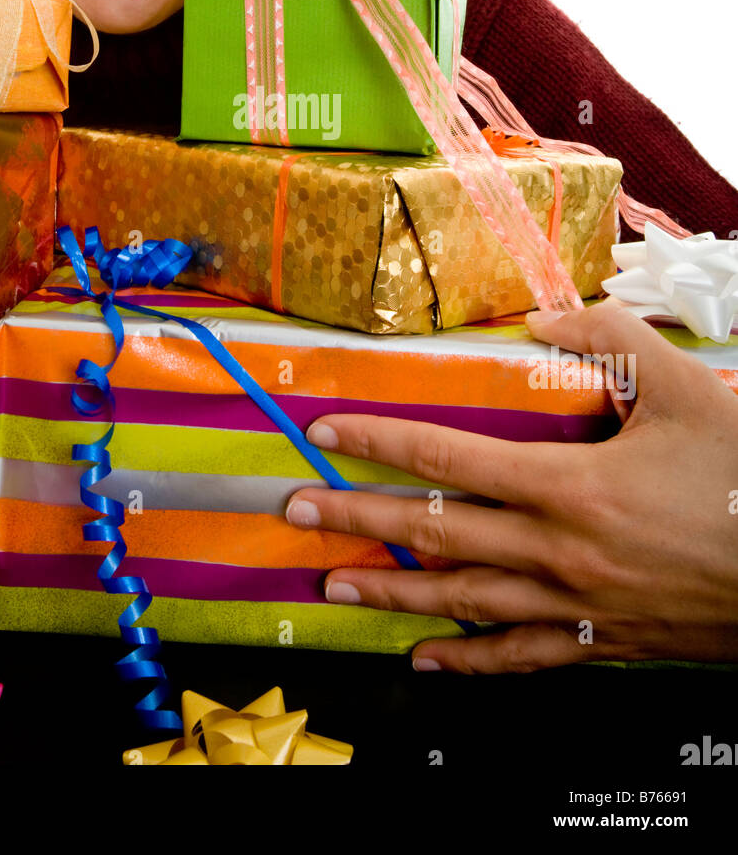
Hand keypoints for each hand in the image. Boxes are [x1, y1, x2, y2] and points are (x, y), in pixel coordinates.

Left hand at [285, 299, 737, 671]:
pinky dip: (469, 663)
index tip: (328, 432)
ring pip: (462, 601)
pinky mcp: (600, 639)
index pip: (449, 459)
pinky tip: (428, 662)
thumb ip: (611, 338)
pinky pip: (521, 658)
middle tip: (297, 512)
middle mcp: (557, 550)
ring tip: (335, 588)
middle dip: (358, 520)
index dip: (380, 442)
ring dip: (392, 594)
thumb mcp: (686, 388)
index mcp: (570, 486)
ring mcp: (575, 603)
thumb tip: (542, 320)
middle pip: (435, 533)